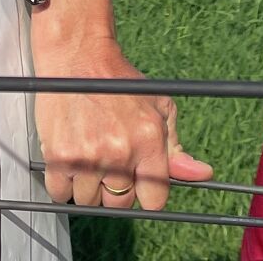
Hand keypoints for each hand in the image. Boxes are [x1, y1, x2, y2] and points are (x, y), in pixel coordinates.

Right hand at [31, 34, 212, 210]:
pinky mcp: (59, 155)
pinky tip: (69, 160)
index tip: (136, 184)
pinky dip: (62, 183)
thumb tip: (203, 175)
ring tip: (87, 156)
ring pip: (88, 200)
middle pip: (119, 204)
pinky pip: (61, 193)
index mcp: (148, 140)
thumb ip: (176, 147)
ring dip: (86, 186)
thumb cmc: (118, 81)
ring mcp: (88, 156)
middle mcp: (120, 151)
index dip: (144, 194)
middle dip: (114, 190)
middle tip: (107, 163)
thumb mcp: (158, 107)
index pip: (153, 200)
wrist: (77, 57)